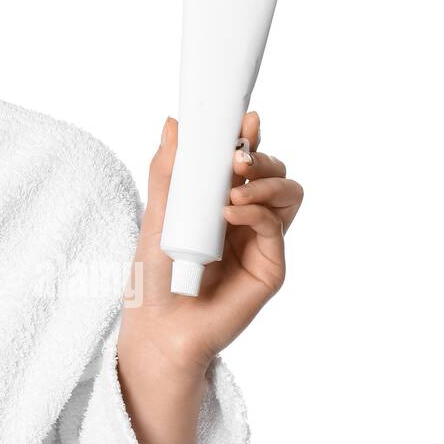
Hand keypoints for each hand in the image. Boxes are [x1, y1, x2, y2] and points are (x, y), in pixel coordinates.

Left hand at [119, 110, 304, 377]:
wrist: (159, 323)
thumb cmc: (155, 272)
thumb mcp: (158, 211)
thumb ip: (168, 169)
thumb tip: (174, 123)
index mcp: (220, 199)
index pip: (245, 159)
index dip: (250, 137)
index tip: (244, 120)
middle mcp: (247, 217)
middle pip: (275, 171)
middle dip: (260, 156)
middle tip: (236, 157)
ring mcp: (261, 241)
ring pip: (288, 194)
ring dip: (265, 181)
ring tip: (233, 189)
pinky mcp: (271, 266)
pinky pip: (276, 227)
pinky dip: (256, 211)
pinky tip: (232, 212)